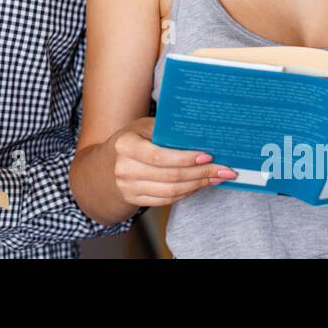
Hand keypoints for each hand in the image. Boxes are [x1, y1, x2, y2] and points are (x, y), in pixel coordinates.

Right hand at [108, 117, 236, 207]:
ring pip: (171, 191)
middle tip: (225, 170)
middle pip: (170, 176)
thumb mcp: (143, 127)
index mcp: (125, 145)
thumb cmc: (130, 140)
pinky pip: (167, 200)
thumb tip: (202, 135)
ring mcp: (128, 188)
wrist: (102, 167)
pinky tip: (200, 185)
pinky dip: (187, 193)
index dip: (186, 158)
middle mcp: (124, 169)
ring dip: (198, 185)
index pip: (160, 156)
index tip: (208, 156)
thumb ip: (166, 131)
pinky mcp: (135, 200)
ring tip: (217, 178)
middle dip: (201, 174)